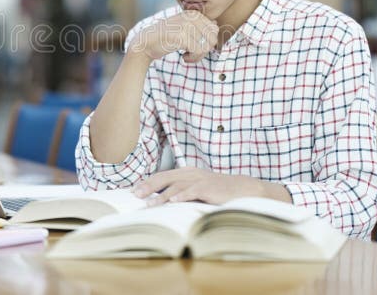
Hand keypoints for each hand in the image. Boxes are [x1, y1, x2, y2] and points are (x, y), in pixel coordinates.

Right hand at [127, 11, 218, 62]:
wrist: (145, 43)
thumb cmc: (165, 37)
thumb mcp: (183, 27)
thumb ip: (199, 25)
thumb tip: (216, 24)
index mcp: (193, 13)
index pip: (214, 29)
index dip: (207, 42)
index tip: (195, 46)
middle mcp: (191, 16)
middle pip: (213, 37)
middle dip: (205, 49)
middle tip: (192, 53)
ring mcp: (186, 26)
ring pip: (207, 46)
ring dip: (198, 56)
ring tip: (187, 56)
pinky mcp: (181, 37)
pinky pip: (199, 51)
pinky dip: (193, 58)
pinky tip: (183, 58)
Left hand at [133, 167, 291, 205]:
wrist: (243, 188)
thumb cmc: (218, 190)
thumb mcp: (198, 188)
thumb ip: (182, 191)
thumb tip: (162, 200)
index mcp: (186, 172)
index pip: (163, 176)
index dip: (148, 182)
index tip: (134, 190)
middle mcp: (191, 173)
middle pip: (165, 178)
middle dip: (148, 186)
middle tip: (135, 194)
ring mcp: (200, 179)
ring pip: (176, 186)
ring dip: (161, 196)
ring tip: (149, 204)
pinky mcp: (209, 187)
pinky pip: (192, 191)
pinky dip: (181, 196)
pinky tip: (172, 202)